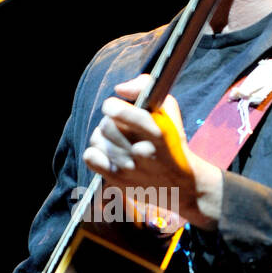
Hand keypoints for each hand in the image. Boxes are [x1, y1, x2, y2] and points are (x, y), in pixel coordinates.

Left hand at [83, 75, 222, 228]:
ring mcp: (130, 168)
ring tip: (115, 141)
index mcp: (158, 131)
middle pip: (106, 126)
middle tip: (119, 127)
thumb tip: (119, 89)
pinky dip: (95, 152)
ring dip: (103, 137)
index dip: (112, 106)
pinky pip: (91, 157)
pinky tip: (107, 153)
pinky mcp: (118, 181)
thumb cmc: (170, 142)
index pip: (119, 112)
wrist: (181, 184)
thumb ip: (145, 88)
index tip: (114, 108)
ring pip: (97, 140)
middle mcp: (143, 151)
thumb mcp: (168, 110)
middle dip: (109, 122)